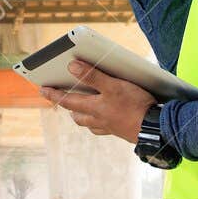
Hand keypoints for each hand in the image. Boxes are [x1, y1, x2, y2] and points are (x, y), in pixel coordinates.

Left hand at [41, 60, 156, 140]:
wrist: (155, 128)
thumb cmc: (135, 106)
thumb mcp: (113, 86)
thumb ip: (93, 76)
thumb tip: (72, 67)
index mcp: (94, 108)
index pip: (67, 101)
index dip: (54, 94)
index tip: (42, 89)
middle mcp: (98, 120)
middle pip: (77, 115)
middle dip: (69, 107)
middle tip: (63, 100)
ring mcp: (109, 127)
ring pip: (89, 123)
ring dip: (83, 116)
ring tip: (82, 107)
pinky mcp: (121, 131)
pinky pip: (104, 128)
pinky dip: (100, 122)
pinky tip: (106, 116)